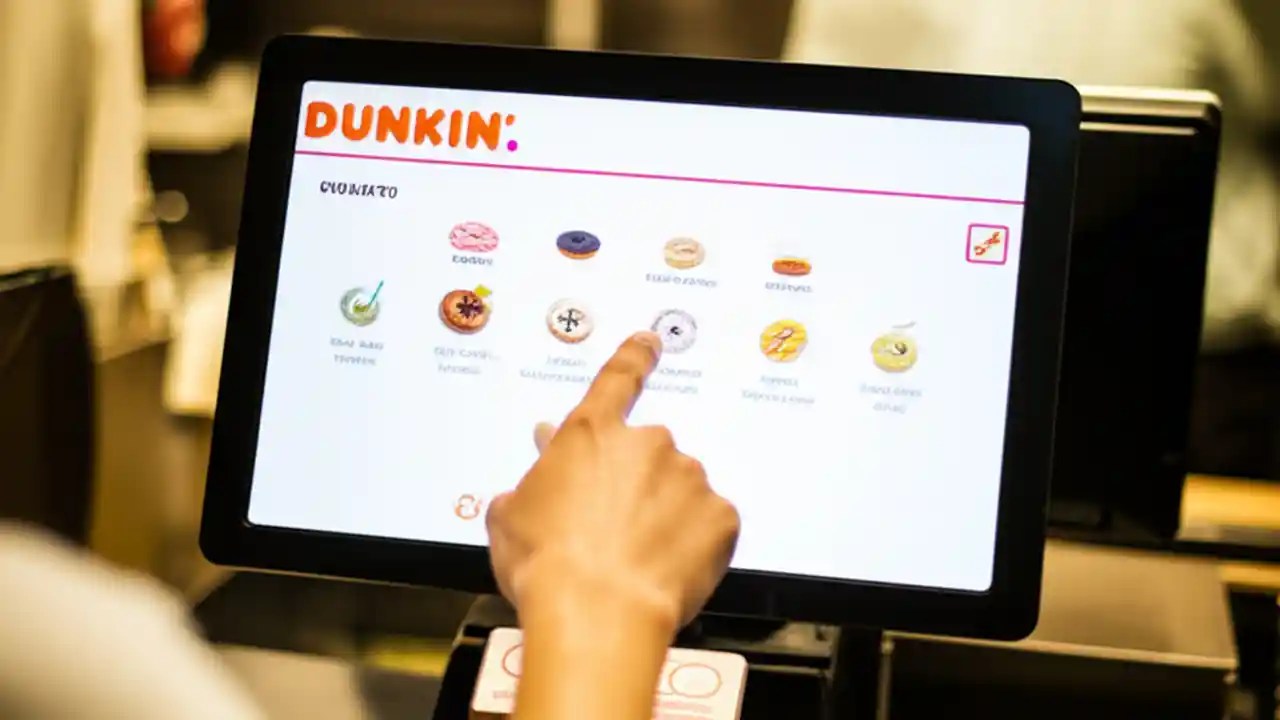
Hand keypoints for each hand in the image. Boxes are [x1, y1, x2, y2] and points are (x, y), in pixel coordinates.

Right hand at [486, 331, 739, 634]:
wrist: (597, 614)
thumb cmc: (546, 565)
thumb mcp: (509, 520)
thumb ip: (523, 491)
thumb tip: (527, 489)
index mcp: (591, 434)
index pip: (618, 378)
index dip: (635, 357)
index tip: (651, 342)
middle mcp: (647, 443)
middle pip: (646, 455)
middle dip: (635, 485)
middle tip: (613, 530)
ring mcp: (689, 477)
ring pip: (679, 491)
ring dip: (664, 515)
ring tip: (635, 558)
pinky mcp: (721, 517)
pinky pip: (708, 526)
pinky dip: (692, 544)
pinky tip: (666, 568)